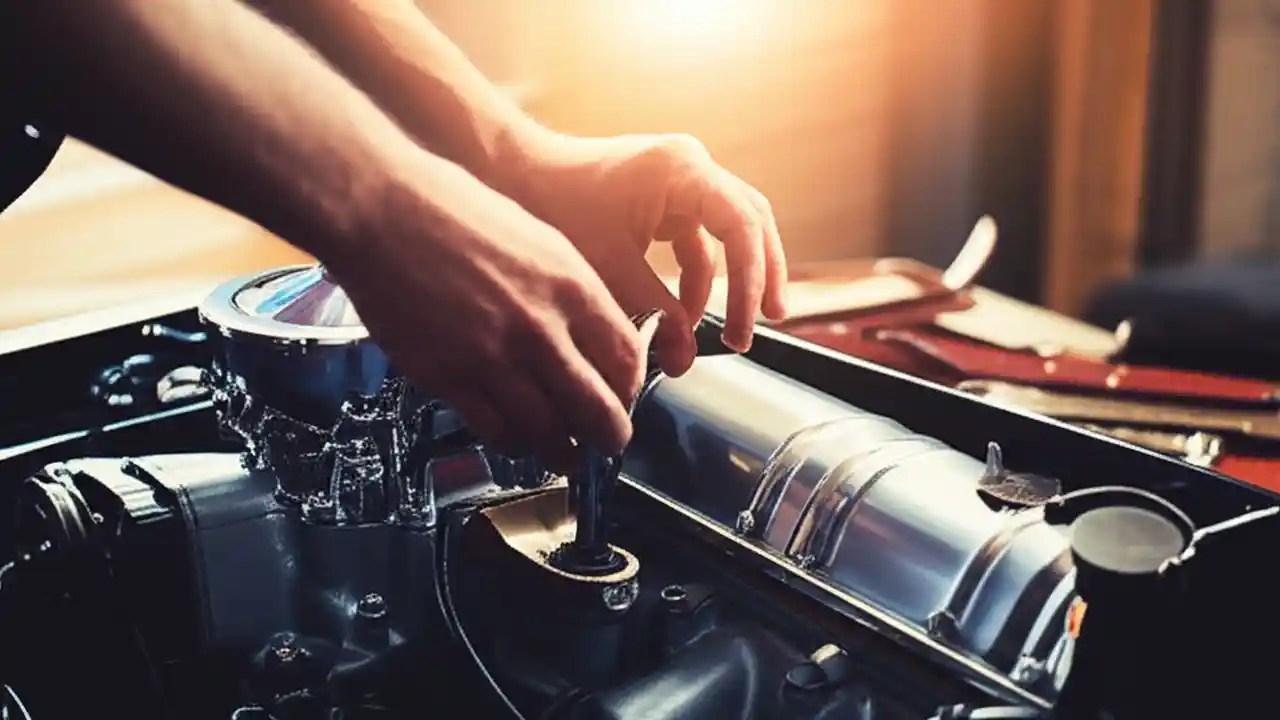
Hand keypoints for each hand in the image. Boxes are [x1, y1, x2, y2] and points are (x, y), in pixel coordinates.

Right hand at [321, 152, 643, 471]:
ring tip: (566, 455)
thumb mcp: (540, 239)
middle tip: (609, 443)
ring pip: (547, 431)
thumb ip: (571, 291)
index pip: (625, 360)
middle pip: (597, 409)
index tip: (624, 396)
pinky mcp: (448, 378)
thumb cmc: (456, 212)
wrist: (383, 211)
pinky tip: (516, 440)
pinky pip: (495, 430)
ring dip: (562, 452)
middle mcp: (539, 329)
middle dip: (610, 437)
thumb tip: (594, 334)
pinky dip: (512, 444)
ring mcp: (492, 358)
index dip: (630, 389)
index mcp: (571, 287)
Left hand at [504, 132, 788, 375]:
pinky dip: (698, 279)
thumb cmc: (555, 205)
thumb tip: (685, 360)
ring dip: (729, 282)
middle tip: (766, 320)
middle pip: (750, 223)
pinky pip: (699, 241)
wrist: (513, 175)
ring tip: (726, 332)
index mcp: (683, 170)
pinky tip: (687, 316)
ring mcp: (680, 182)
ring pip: (729, 234)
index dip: (751, 279)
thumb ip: (655, 314)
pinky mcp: (665, 200)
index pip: (742, 225)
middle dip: (760, 275)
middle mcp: (691, 168)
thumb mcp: (609, 267)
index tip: (746, 324)